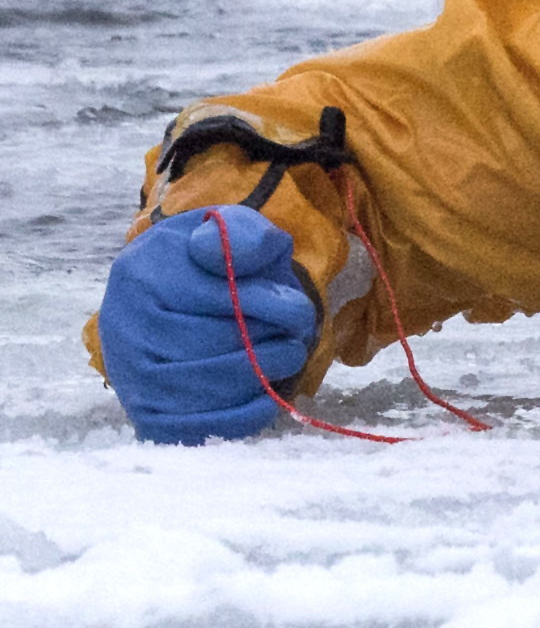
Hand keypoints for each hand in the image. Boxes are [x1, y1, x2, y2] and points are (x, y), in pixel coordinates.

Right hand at [97, 206, 316, 442]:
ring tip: (287, 359)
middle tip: (297, 340)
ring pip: (200, 387)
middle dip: (266, 343)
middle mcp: (122, 324)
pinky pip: (189, 428)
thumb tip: (221, 255)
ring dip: (258, 376)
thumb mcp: (231, 228)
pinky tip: (267, 399)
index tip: (299, 310)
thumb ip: (242, 234)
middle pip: (207, 343)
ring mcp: (128, 373)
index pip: (214, 295)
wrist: (175, 293)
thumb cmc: (214, 261)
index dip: (266, 305)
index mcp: (142, 270)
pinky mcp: (142, 413)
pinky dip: (236, 419)